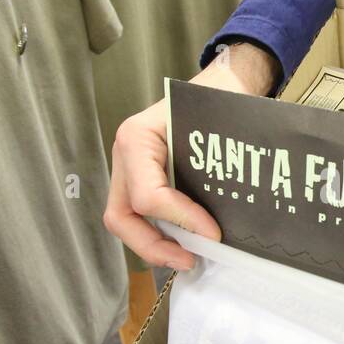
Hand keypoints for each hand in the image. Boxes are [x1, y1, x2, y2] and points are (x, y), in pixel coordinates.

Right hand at [103, 42, 280, 268]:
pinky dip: (158, 235)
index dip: (180, 220)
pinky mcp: (139, 180)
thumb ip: (212, 170)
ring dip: (154, 246)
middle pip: (122, 217)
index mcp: (136, 138)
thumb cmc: (219, 99)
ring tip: (188, 258)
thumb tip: (216, 229)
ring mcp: (128, 169)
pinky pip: (138, 216)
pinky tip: (185, 246)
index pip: (147, 196)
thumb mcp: (214, 126)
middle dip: (153, 246)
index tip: (213, 234)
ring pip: (125, 221)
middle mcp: (124, 156)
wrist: (221, 82)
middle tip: (189, 261)